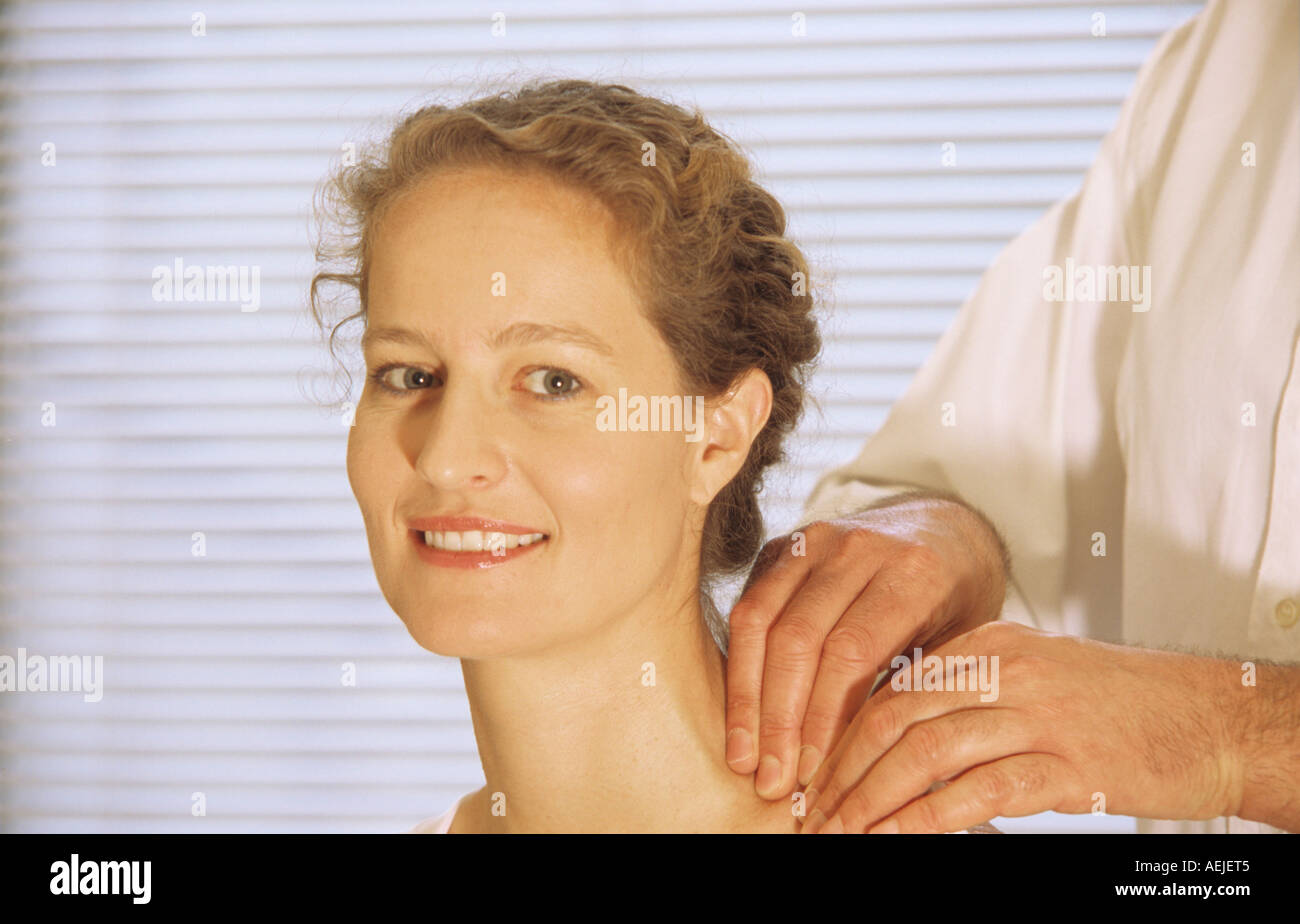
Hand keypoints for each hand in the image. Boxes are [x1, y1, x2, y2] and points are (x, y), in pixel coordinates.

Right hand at [724, 491, 1008, 798]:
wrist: (943, 530)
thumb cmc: (955, 600)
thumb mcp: (955, 645)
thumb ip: (907, 691)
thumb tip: (859, 767)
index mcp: (913, 572)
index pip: (851, 652)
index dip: (822, 717)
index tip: (811, 771)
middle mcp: (859, 548)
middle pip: (798, 639)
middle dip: (780, 718)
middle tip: (773, 779)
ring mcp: (815, 541)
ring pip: (760, 622)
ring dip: (749, 698)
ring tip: (746, 758)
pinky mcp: (784, 546)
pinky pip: (749, 608)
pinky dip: (740, 667)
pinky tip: (741, 716)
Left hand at [801, 620, 1245, 832]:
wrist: (1208, 717)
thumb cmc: (1112, 702)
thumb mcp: (1029, 674)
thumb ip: (964, 692)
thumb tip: (890, 734)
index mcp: (986, 642)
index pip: (888, 685)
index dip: (839, 732)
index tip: (809, 771)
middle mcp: (1004, 668)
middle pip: (893, 718)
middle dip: (841, 770)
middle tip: (808, 810)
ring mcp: (1037, 714)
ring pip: (926, 754)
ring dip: (871, 800)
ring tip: (837, 832)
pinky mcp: (1070, 765)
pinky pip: (980, 792)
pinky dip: (927, 818)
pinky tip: (895, 838)